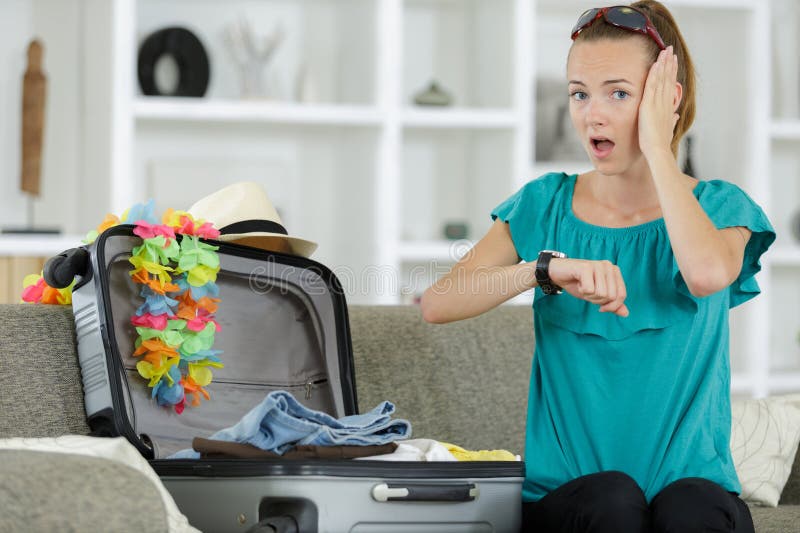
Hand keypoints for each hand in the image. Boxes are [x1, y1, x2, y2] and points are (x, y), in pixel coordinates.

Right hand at [548, 258, 628, 316]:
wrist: (557, 273)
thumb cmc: (577, 283)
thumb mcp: (596, 296)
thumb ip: (611, 304)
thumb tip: (626, 314)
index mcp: (614, 271)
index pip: (621, 295)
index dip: (612, 306)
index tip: (601, 307)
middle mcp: (608, 266)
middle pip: (611, 296)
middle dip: (597, 300)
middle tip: (588, 292)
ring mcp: (597, 265)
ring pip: (601, 294)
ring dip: (589, 296)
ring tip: (583, 287)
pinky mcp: (586, 267)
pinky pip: (589, 289)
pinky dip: (581, 291)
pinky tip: (578, 283)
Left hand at [638, 46, 679, 160]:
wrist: (658, 149)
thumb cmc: (661, 143)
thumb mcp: (667, 128)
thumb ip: (671, 120)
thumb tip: (675, 116)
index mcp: (667, 106)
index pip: (670, 86)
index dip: (671, 73)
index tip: (672, 62)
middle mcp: (665, 102)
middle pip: (668, 78)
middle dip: (669, 63)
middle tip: (670, 50)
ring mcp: (658, 102)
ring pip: (662, 79)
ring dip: (663, 64)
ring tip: (665, 51)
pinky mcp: (649, 104)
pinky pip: (652, 85)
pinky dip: (654, 74)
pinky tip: (656, 63)